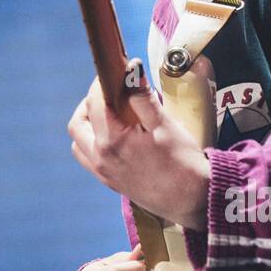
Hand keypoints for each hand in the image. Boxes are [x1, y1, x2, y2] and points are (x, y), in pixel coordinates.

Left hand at [67, 60, 209, 229]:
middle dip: (89, 103)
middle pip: (77, 123)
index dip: (103, 82)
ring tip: (111, 115)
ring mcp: (103, 172)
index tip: (115, 72)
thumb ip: (143, 97)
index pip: (95, 102)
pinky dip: (93, 142)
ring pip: (79, 142)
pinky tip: (115, 136)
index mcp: (112, 141)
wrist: (192, 201)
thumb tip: (132, 69)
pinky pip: (88, 158)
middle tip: (110, 94)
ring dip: (88, 125)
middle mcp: (101, 158)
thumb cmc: (182, 163)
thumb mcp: (165, 125)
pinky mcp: (110, 182)